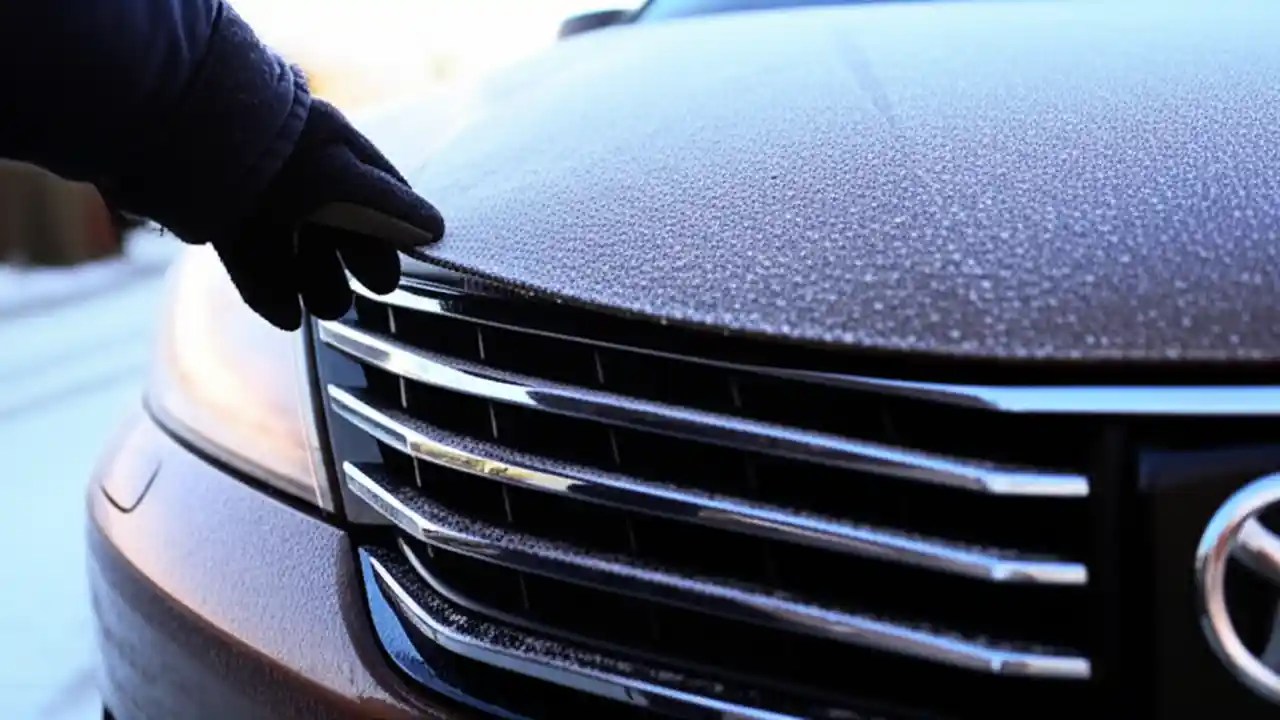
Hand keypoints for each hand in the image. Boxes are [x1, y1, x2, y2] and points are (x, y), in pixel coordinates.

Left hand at [215, 100, 443, 329]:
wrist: (187, 135)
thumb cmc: (277, 150)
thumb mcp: (342, 175)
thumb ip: (389, 206)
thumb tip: (434, 228)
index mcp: (335, 154)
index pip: (379, 194)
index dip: (395, 227)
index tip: (406, 259)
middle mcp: (300, 176)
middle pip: (339, 227)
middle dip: (357, 261)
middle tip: (374, 288)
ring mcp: (260, 200)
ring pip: (296, 250)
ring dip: (314, 283)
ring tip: (324, 308)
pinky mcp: (223, 222)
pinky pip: (253, 262)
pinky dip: (270, 291)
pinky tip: (286, 316)